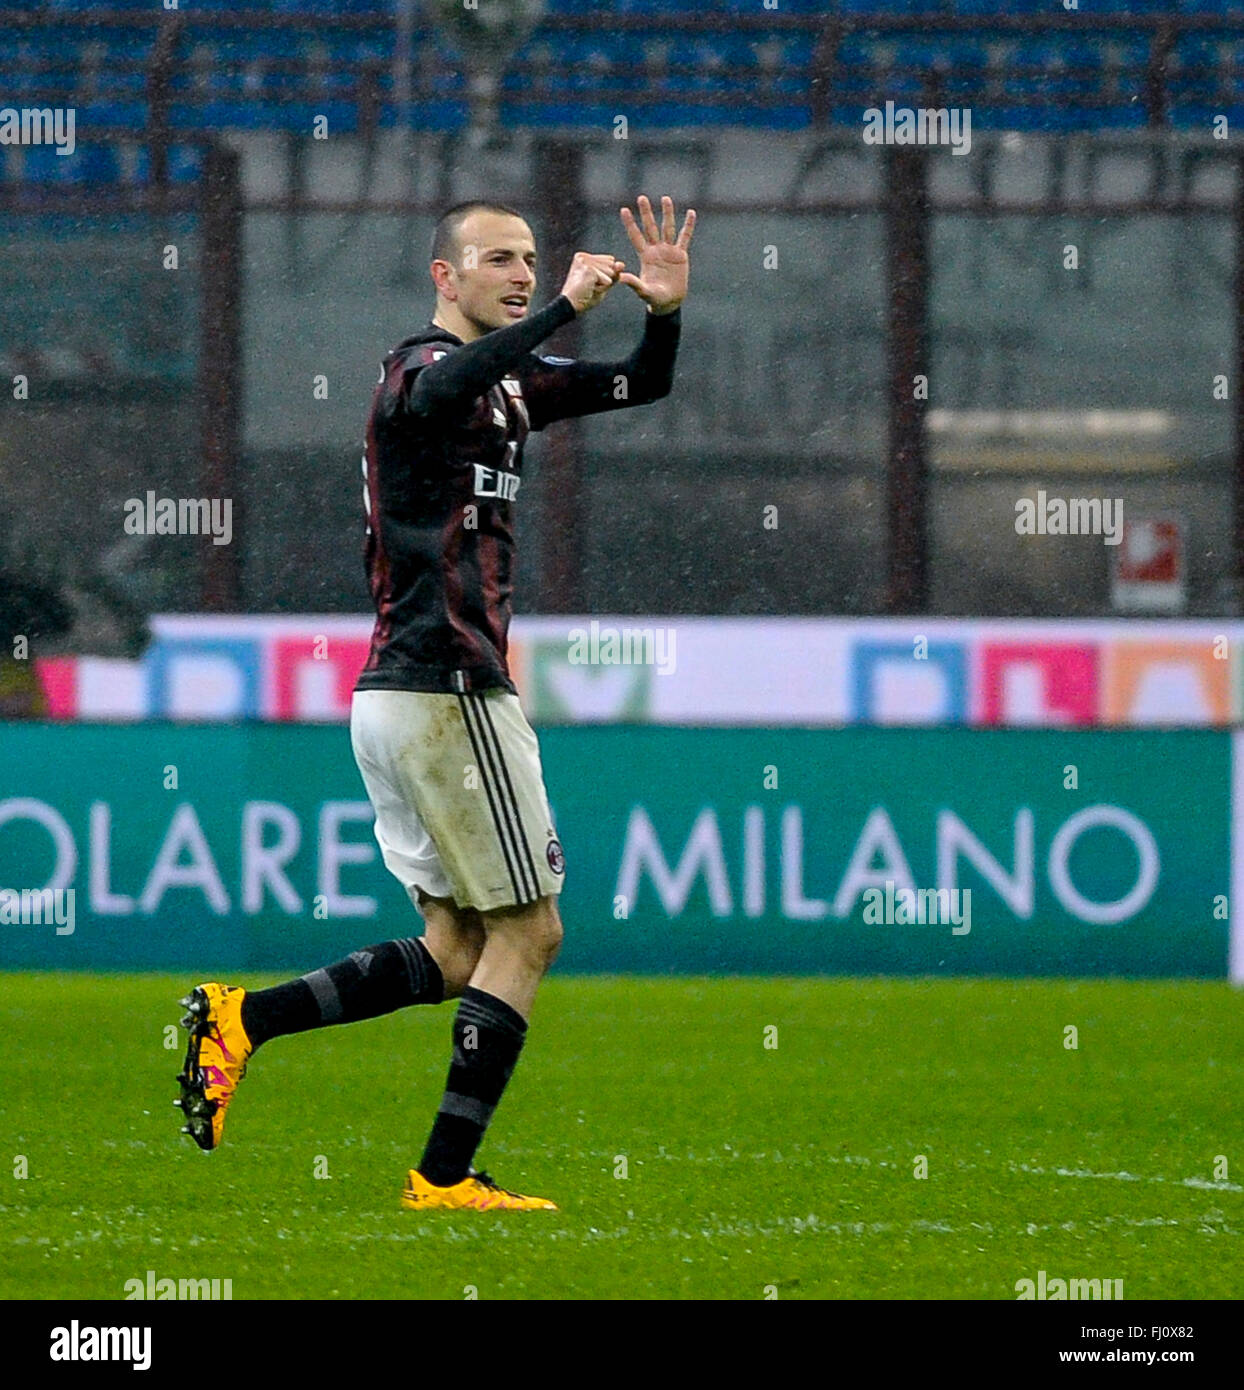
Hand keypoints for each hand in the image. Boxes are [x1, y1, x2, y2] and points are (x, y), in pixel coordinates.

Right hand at [560, 252, 623, 313]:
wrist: (570, 306)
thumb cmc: (584, 297)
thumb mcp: (603, 284)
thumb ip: (614, 274)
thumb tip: (622, 264)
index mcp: (584, 257)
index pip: (610, 261)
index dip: (606, 276)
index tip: (591, 283)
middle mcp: (583, 256)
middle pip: (612, 265)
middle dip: (605, 280)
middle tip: (589, 287)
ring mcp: (585, 262)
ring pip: (611, 272)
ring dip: (603, 285)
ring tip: (588, 288)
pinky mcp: (589, 269)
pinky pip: (608, 280)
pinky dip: (602, 289)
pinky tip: (589, 289)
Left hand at [618, 195, 695, 313]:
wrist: (669, 302)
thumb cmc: (654, 298)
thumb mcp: (644, 291)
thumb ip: (634, 283)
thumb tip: (621, 277)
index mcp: (645, 256)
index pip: (636, 237)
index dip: (630, 224)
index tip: (624, 210)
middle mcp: (656, 250)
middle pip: (650, 227)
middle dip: (646, 213)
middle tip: (641, 197)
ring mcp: (668, 251)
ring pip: (667, 228)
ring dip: (667, 213)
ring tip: (665, 198)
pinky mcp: (681, 255)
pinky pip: (685, 237)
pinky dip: (688, 226)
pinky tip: (691, 213)